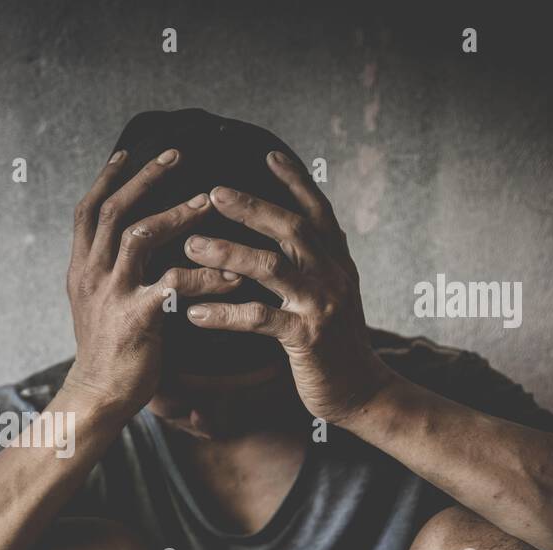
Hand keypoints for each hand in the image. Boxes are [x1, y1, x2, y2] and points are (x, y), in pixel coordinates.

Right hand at [63, 147, 245, 415]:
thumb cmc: (106, 349)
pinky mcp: (135, 319)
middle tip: (176, 155)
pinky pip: (172, 284)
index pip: (87, 211)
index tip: (126, 154)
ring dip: (175, 214)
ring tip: (207, 202)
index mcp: (80, 268)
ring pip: (139, 236)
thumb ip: (107, 270)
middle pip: (113, 211)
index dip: (106, 179)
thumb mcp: (96, 302)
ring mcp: (110, 295)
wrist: (97, 394)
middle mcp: (90, 274)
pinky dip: (204, 275)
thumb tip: (125, 241)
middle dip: (145, 179)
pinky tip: (231, 274)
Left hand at [182, 150, 397, 425]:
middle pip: (291, 228)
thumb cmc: (333, 344)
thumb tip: (287, 237)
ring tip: (191, 247)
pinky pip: (260, 319)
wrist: (361, 392)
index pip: (317, 210)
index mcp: (337, 261)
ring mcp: (321, 305)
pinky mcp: (307, 338)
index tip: (268, 153)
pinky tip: (194, 312)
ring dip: (228, 253)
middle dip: (251, 207)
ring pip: (272, 268)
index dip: (296, 180)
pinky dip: (224, 313)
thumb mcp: (329, 295)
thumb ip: (311, 265)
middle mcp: (333, 275)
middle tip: (212, 192)